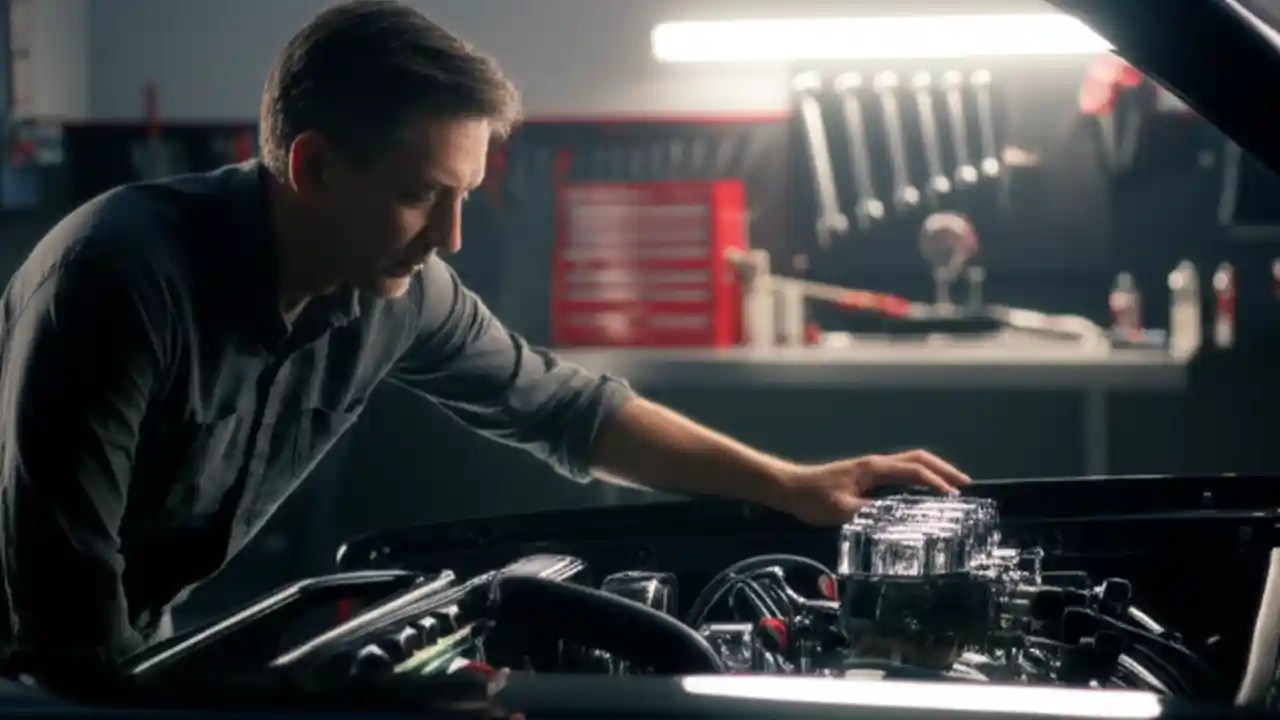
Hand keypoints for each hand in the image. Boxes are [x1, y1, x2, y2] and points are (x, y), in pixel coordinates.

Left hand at [773, 449, 971, 525]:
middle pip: (919, 459)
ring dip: (935, 471)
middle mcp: (877, 463)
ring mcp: (873, 467)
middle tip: (967, 484)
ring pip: (912, 462)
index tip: (955, 497)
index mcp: (873, 468)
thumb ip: (870, 513)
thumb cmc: (813, 498)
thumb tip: (899, 518)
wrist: (791, 487)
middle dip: (944, 469)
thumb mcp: (841, 510)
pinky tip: (926, 490)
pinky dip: (921, 476)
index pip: (913, 470)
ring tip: (955, 485)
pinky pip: (903, 470)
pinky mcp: (869, 475)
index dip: (936, 481)